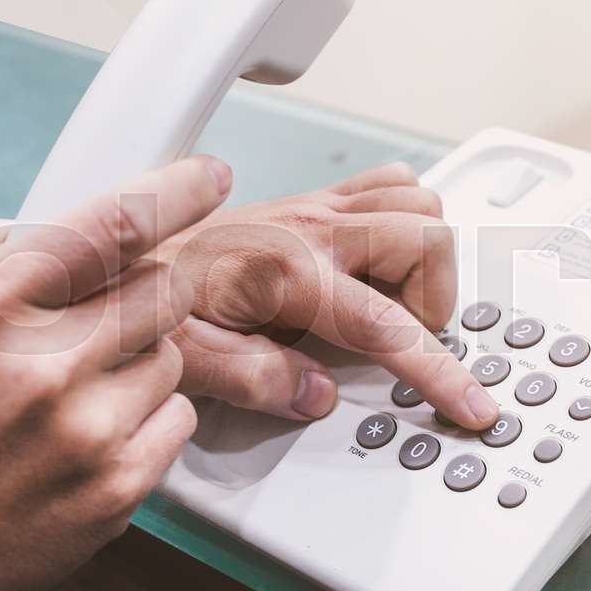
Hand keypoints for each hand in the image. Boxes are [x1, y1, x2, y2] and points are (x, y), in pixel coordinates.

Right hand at [0, 155, 232, 590]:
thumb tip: (32, 221)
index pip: (110, 226)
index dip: (174, 191)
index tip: (209, 174)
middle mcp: (42, 367)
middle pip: (165, 290)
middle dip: (144, 295)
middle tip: (101, 323)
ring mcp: (86, 434)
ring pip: (172, 358)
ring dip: (140, 363)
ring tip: (72, 396)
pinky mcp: (117, 490)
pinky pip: (177, 422)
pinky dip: (146, 422)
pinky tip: (87, 439)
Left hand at [156, 161, 499, 429]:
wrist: (119, 256)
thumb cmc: (147, 304)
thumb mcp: (188, 359)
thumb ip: (256, 377)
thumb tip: (317, 395)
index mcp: (290, 274)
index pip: (387, 326)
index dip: (438, 372)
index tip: (471, 405)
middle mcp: (312, 229)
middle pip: (427, 239)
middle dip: (439, 297)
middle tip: (411, 337)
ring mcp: (316, 208)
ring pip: (417, 201)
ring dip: (427, 253)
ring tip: (401, 299)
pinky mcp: (312, 201)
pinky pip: (389, 184)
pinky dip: (405, 216)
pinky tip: (382, 260)